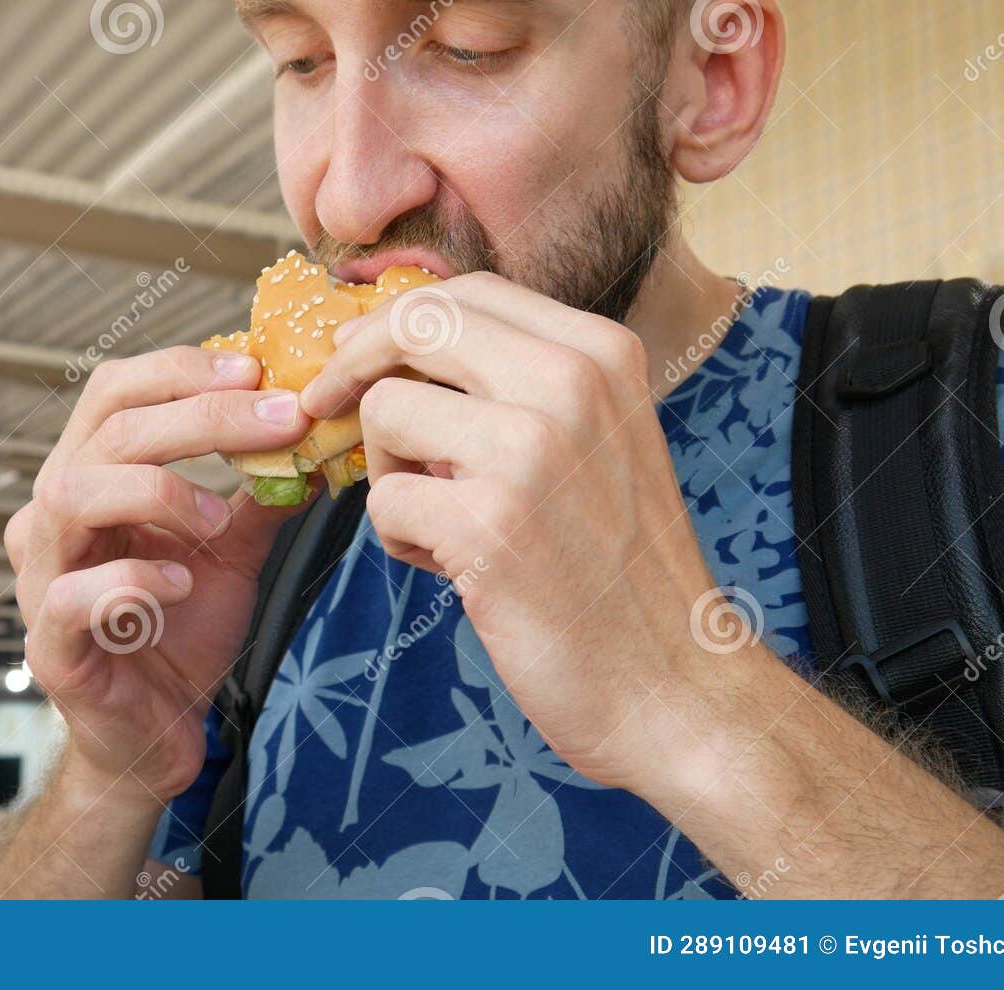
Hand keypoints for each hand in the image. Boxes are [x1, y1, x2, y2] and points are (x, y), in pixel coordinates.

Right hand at [5, 346, 312, 804]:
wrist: (155, 736)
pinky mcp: (50, 645)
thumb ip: (258, 498)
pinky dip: (133, 580)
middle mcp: (53, 519)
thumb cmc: (179, 635)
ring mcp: (42, 580)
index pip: (114, 393)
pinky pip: (75, 595)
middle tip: (280, 419)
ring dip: (159, 489)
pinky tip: (180, 587)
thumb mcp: (231, 554)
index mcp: (89, 480)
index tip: (257, 370)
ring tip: (218, 515)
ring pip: (74, 495)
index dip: (180, 370)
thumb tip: (311, 437)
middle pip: (108, 431)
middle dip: (201, 416)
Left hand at [300, 272, 733, 791]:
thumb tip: (397, 351)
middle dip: (353, 367)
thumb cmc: (621, 570)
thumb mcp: (598, 441)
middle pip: (414, 324)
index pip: (466, 292)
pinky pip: (383, 502)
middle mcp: (571, 383)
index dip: (393, 322)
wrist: (673, 683)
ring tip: (439, 523)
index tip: (357, 358)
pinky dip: (401, 542)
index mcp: (602, 354)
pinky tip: (455, 571)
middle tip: (329, 409)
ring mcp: (529, 450)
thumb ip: (520, 388)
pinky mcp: (487, 524)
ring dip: (388, 473)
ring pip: (384, 411)